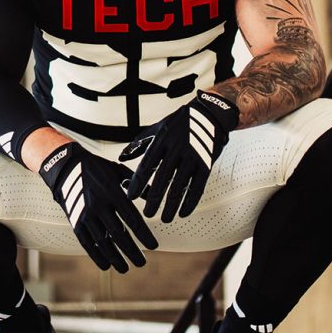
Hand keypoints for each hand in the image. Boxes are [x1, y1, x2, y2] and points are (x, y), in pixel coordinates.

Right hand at [38, 142, 157, 272]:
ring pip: (102, 242)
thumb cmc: (96, 168)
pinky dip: (96, 255)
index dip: (143, 234)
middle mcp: (98, 205)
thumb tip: (155, 196)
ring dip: (115, 257)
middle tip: (142, 263)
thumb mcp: (118, 171)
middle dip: (131, 251)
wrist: (66, 167)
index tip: (154, 246)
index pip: (131, 218)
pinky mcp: (75, 221)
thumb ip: (137, 184)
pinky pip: (86, 243)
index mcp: (112, 192)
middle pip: (118, 234)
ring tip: (125, 269)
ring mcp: (85, 214)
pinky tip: (106, 265)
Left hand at [120, 91, 238, 222]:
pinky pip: (198, 186)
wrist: (210, 114)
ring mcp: (193, 156)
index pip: (146, 166)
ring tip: (165, 219)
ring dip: (172, 205)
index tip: (131, 197)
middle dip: (154, 199)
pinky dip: (190, 202)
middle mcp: (176, 149)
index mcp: (161, 140)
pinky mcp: (206, 164)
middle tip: (147, 214)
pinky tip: (183, 213)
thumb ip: (139, 144)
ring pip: (180, 186)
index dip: (138, 183)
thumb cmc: (179, 122)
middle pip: (162, 179)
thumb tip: (121, 158)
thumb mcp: (157, 128)